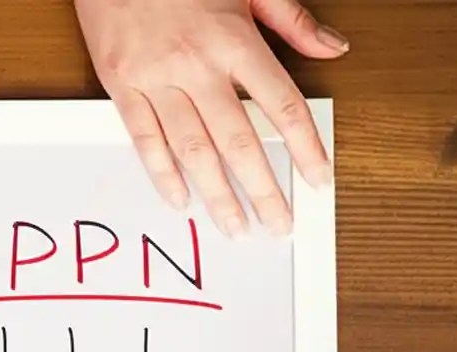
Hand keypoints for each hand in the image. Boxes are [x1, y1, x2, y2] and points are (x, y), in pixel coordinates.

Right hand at [74, 0, 344, 237]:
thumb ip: (293, 19)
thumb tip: (335, 48)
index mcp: (233, 40)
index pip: (281, 105)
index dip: (305, 147)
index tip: (318, 179)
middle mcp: (196, 64)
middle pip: (238, 141)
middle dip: (262, 189)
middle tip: (277, 224)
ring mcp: (155, 77)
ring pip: (192, 150)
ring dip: (217, 194)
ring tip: (234, 227)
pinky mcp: (121, 83)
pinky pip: (144, 138)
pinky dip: (162, 174)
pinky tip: (181, 200)